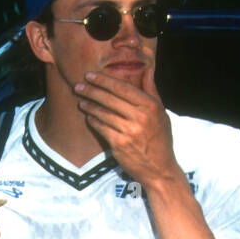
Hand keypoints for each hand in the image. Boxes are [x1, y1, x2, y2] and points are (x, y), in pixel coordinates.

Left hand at [73, 67, 179, 187]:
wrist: (159, 169)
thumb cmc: (160, 139)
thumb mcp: (161, 113)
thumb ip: (152, 91)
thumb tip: (148, 69)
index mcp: (151, 106)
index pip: (123, 88)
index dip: (104, 81)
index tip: (91, 75)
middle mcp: (140, 117)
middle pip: (110, 99)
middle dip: (92, 91)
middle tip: (78, 85)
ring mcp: (129, 131)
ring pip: (103, 114)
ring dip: (89, 106)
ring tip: (80, 100)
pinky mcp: (119, 145)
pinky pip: (102, 128)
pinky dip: (94, 121)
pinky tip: (88, 117)